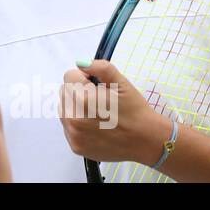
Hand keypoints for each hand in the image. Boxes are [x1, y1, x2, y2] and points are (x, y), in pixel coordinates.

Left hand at [59, 59, 173, 164]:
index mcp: (83, 98)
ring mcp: (73, 134)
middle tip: (100, 100)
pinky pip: (68, 127)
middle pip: (64, 92)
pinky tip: (95, 126)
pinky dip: (77, 124)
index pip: (69, 76)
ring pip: (64, 109)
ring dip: (75, 107)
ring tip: (97, 113)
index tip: (98, 86)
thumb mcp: (122, 83)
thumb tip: (80, 63)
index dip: (85, 77)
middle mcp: (73, 118)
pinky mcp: (76, 146)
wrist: (145, 140)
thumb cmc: (134, 110)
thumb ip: (100, 68)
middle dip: (78, 91)